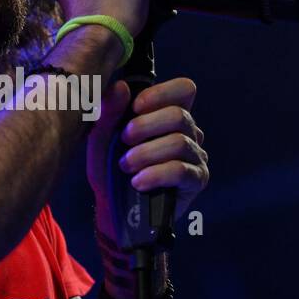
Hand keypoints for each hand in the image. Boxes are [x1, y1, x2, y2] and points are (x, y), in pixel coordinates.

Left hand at [87, 76, 208, 239]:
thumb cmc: (109, 170)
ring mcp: (195, 156)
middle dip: (146, 127)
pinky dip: (155, 174)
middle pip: (179, 115)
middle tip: (124, 141)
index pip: (184, 89)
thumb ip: (109, 113)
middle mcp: (189, 132)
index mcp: (169, 115)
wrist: (113, 211)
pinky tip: (138, 182)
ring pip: (180, 142)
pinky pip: (180, 170)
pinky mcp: (196, 180)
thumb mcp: (101, 140)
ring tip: (125, 166)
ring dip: (146, 153)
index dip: (161, 94)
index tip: (136, 107)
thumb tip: (121, 87)